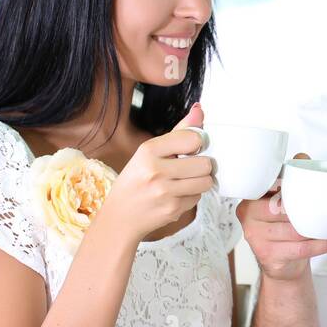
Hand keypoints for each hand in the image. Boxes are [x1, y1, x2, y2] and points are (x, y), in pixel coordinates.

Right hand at [95, 102, 213, 243]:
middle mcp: (156, 171)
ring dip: (200, 181)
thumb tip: (200, 109)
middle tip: (190, 167)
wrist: (120, 217)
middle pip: (205, 163)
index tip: (190, 148)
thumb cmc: (135, 181)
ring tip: (185, 181)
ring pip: (205, 181)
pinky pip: (198, 198)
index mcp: (148, 150)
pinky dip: (191, 196)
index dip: (197, 143)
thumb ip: (178, 132)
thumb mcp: (149, 152)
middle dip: (202, 165)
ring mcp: (165, 192)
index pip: (192, 138)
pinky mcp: (173, 210)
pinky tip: (177, 195)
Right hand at [236, 153, 326, 281]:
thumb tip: (303, 158)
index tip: (308, 188)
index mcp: (251, 198)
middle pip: (283, 209)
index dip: (288, 186)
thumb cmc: (282, 227)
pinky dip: (321, 244)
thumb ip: (290, 177)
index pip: (269, 186)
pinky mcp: (268, 255)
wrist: (280, 264)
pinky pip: (301, 248)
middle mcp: (248, 216)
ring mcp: (256, 237)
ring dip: (321, 229)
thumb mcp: (283, 202)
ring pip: (295, 230)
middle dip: (310, 209)